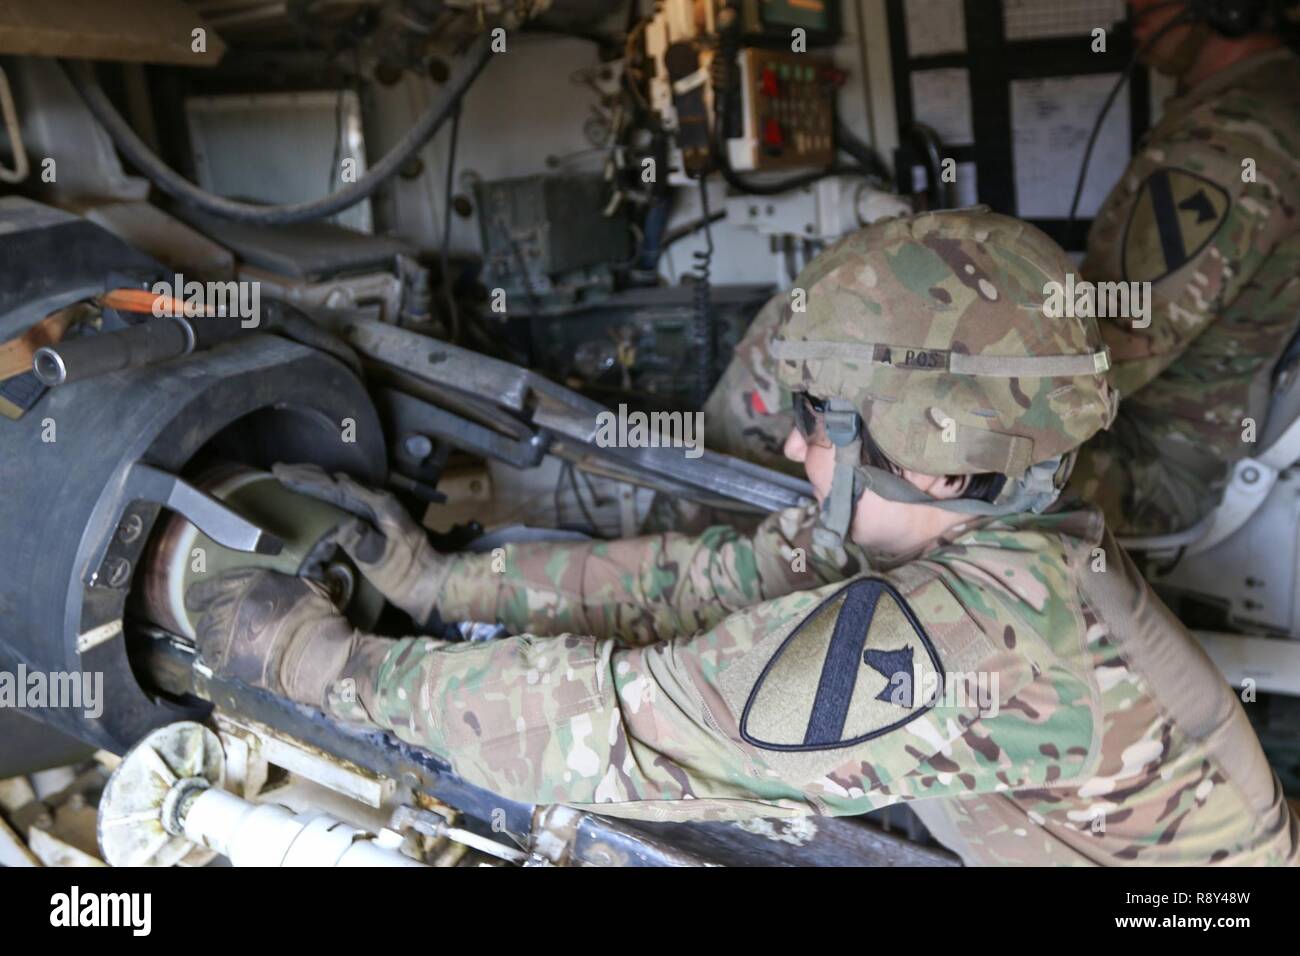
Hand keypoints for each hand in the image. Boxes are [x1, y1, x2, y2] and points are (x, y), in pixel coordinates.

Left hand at [185, 569, 356, 705]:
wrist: (314, 650)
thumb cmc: (315, 615)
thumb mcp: (303, 585)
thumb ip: (283, 582)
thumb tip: (288, 579)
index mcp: (247, 584)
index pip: (209, 588)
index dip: (198, 596)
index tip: (194, 601)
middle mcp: (230, 606)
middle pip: (206, 616)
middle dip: (210, 622)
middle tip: (217, 628)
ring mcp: (226, 635)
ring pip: (206, 639)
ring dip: (211, 642)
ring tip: (221, 646)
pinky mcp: (228, 660)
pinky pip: (212, 660)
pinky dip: (217, 660)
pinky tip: (225, 661)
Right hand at [272, 463, 449, 625]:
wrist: (428, 582)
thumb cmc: (404, 573)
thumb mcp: (379, 560)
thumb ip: (357, 539)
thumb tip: (336, 524)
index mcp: (378, 506)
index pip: (336, 488)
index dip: (308, 481)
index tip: (283, 474)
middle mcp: (378, 501)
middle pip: (337, 482)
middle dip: (308, 475)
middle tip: (279, 469)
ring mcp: (378, 509)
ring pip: (341, 488)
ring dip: (316, 481)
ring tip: (291, 475)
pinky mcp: (376, 519)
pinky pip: (347, 499)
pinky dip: (328, 493)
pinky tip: (317, 493)